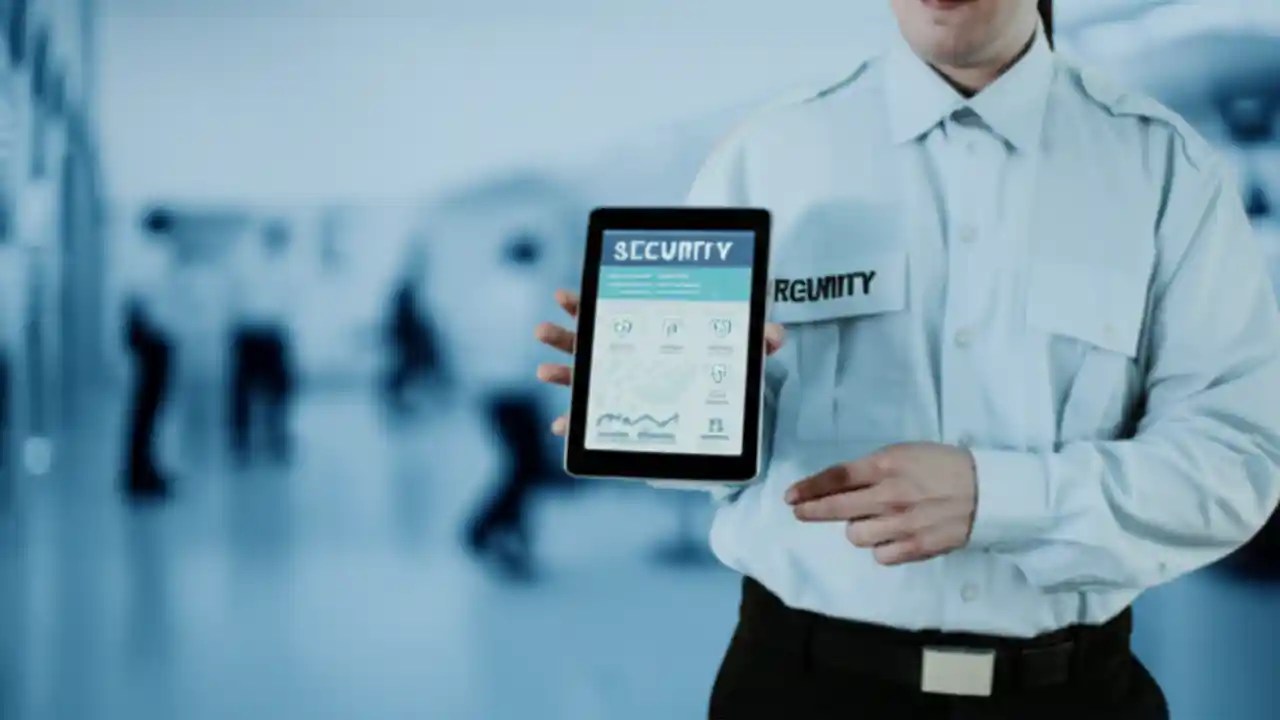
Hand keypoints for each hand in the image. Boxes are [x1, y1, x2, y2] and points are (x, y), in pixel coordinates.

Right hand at [535, 289, 785, 435]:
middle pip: (585, 342)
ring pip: (581, 377)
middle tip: (544, 329)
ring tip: (543, 369)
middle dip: (562, 336)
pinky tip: (561, 427)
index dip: (585, 304)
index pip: (609, 313)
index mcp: (644, 333)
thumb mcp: (742, 353)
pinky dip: (574, 423)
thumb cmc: (722, 368)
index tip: (566, 295)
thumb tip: (775, 336)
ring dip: (561, 373)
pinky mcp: (620, 414)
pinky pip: (591, 419)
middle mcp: (625, 357)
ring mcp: (619, 385)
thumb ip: (758, 340)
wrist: (720, 404)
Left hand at [785, 442, 976, 564]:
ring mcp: (903, 523)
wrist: (987, 490)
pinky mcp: (917, 547)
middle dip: (812, 511)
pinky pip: (880, 555)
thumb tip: (841, 485)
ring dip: (857, 528)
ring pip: (856, 535)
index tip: (791, 496)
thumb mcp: (905, 454)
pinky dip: (881, 548)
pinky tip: (890, 538)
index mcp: (887, 465)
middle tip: (800, 512)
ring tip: (872, 521)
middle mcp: (890, 495)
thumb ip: (873, 469)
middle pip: (838, 507)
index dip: (809, 488)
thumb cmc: (942, 467)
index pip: (837, 477)